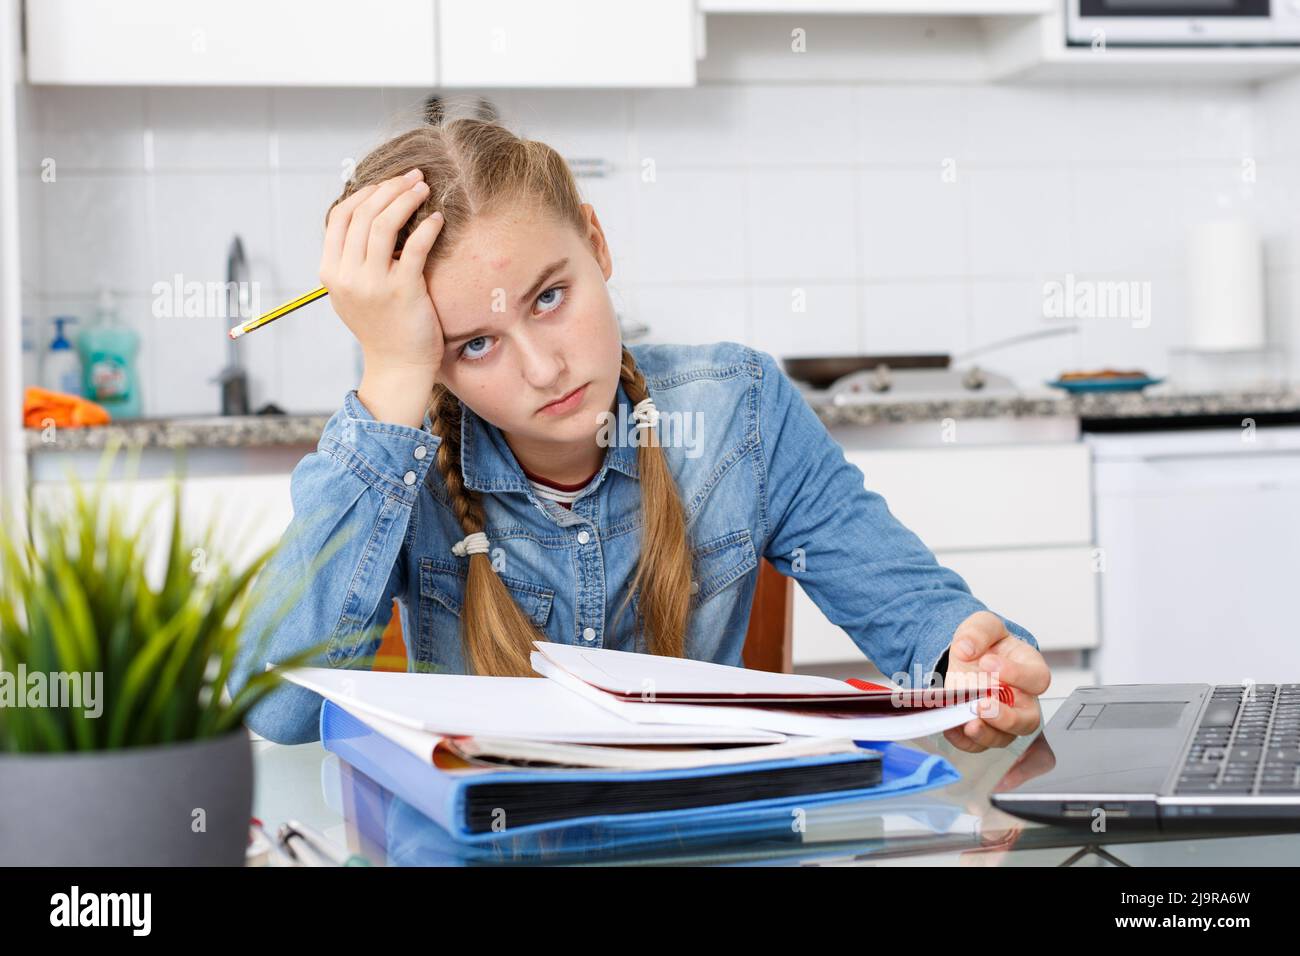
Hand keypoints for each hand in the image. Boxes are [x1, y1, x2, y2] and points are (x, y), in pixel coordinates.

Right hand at [319, 168, 446, 378]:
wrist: (398, 365)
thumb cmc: (382, 326)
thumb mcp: (352, 292)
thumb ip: (351, 260)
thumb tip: (367, 218)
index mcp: (330, 272)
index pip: (339, 217)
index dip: (363, 193)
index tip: (386, 183)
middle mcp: (347, 276)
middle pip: (362, 214)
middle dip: (389, 188)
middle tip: (413, 177)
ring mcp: (373, 284)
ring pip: (383, 224)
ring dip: (406, 199)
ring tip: (424, 189)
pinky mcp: (403, 291)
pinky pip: (414, 247)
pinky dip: (426, 227)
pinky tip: (437, 219)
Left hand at [940, 611, 1049, 752]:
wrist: (967, 656)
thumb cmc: (986, 643)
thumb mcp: (983, 625)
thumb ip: (978, 632)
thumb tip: (967, 648)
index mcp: (1030, 670)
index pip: (1037, 679)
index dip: (1016, 674)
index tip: (988, 663)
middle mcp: (1022, 699)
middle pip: (1028, 719)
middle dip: (1007, 717)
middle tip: (983, 705)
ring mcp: (1003, 717)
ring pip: (1005, 737)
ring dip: (986, 733)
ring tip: (969, 724)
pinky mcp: (983, 727)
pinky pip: (978, 744)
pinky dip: (964, 741)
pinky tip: (951, 729)